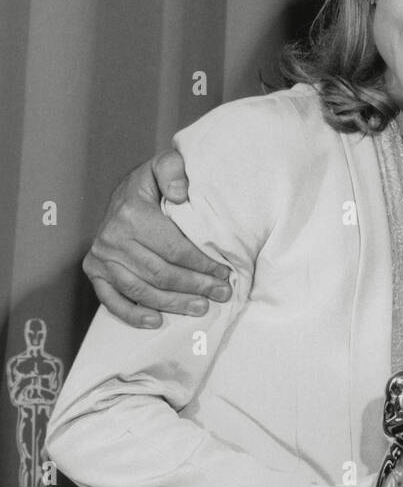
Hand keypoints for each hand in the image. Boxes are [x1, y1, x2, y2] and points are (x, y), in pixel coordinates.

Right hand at [83, 150, 231, 328]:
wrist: (122, 194)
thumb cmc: (151, 184)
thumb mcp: (165, 165)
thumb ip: (174, 171)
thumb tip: (181, 195)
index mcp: (132, 214)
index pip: (174, 249)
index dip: (202, 264)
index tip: (224, 272)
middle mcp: (112, 238)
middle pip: (161, 273)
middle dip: (195, 286)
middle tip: (221, 294)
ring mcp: (101, 258)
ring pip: (142, 290)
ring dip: (173, 303)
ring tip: (201, 307)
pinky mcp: (94, 272)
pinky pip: (112, 301)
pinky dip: (133, 315)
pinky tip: (156, 321)